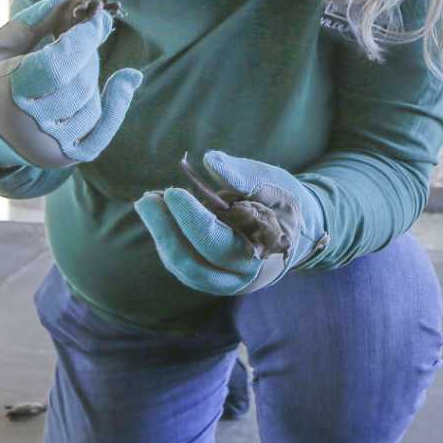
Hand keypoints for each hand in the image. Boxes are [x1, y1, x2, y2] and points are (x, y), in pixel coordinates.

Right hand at [0, 0, 141, 167]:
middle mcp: (29, 125)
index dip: (82, 39)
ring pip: (91, 103)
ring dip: (91, 76)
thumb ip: (37, 17)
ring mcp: (49, 147)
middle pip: (77, 82)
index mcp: (8, 93)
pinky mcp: (66, 158)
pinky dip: (118, 103)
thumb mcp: (2, 44)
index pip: (56, 65)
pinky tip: (125, 79)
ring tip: (76, 63)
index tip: (96, 19)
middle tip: (84, 34)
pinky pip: (103, 130)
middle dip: (87, 53)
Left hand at [135, 149, 326, 295]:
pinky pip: (183, 264)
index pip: (218, 243)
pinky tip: (159, 214)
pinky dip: (168, 240)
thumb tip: (209, 161)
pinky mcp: (211, 276)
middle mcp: (242, 275)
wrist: (296, 230)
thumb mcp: (273, 183)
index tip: (173, 193)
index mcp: (262, 252)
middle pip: (193, 265)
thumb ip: (244, 174)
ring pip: (184, 269)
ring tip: (149, 203)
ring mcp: (224, 281)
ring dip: (162, 237)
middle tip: (146, 199)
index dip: (192, 220)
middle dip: (165, 231)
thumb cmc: (282, 202)